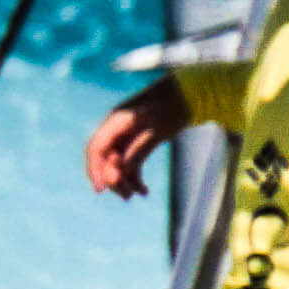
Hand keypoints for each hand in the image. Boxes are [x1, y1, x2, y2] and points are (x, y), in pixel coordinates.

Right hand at [91, 80, 191, 196]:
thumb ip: (138, 149)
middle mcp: (117, 128)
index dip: (95, 169)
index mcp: (117, 121)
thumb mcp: (159, 129)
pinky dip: (134, 176)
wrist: (193, 93)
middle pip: (105, 158)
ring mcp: (126, 135)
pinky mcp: (138, 140)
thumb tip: (120, 171)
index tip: (101, 189)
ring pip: (117, 163)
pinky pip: (130, 162)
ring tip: (135, 195)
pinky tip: (144, 190)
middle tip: (126, 196)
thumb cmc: (177, 107)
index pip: (97, 148)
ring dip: (123, 180)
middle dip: (113, 178)